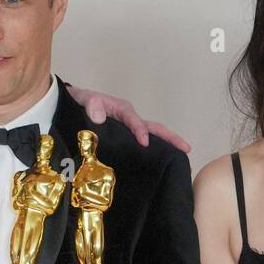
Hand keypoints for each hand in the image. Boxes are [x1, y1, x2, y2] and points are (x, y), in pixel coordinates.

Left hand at [65, 85, 190, 152]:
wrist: (77, 105)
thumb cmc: (83, 101)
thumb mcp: (85, 100)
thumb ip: (92, 106)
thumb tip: (99, 117)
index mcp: (123, 110)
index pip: (135, 121)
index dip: (140, 131)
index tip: (144, 142)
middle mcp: (131, 119)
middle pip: (154, 128)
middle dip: (170, 138)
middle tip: (186, 148)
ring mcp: (130, 129)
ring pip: (153, 135)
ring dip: (167, 145)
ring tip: (182, 155)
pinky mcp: (127, 137)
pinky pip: (142, 143)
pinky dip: (155, 150)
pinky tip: (160, 163)